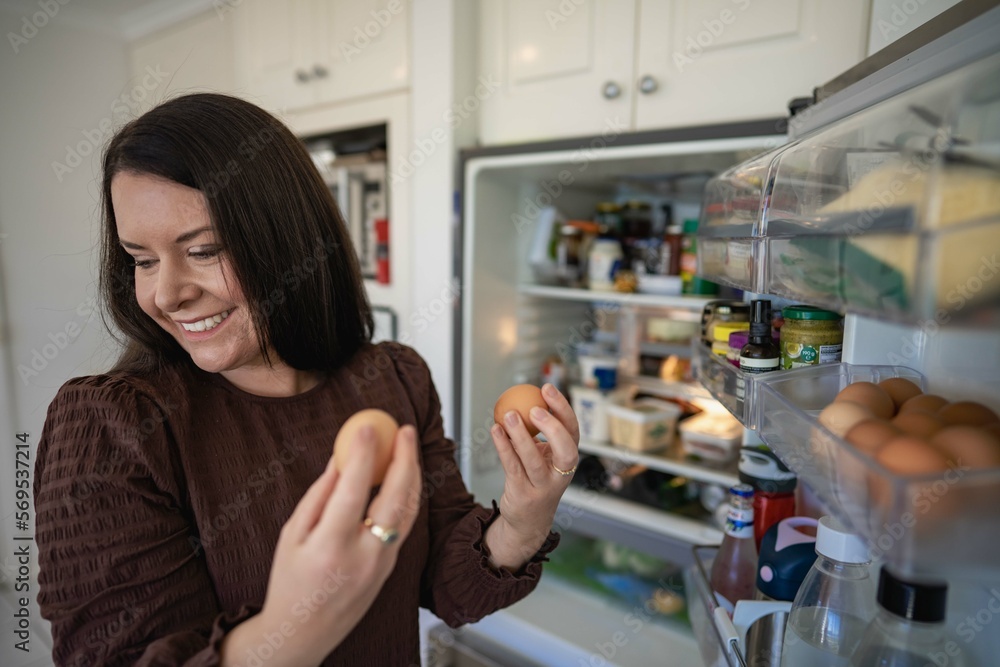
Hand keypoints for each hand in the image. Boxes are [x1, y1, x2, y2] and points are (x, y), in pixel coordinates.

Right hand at [221, 425, 421, 665]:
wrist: (303, 633)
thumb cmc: (289, 583)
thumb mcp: (292, 536)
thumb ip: (319, 496)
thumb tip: (340, 459)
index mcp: (330, 546)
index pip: (354, 489)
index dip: (363, 454)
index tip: (367, 427)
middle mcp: (363, 555)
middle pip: (396, 498)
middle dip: (405, 458)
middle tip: (405, 430)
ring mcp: (382, 564)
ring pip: (409, 511)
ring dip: (413, 474)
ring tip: (409, 446)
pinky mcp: (391, 568)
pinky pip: (404, 525)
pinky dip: (408, 496)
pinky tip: (404, 477)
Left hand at [486, 383, 579, 570]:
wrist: (529, 520)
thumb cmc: (536, 479)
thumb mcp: (543, 456)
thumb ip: (538, 432)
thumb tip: (523, 397)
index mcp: (568, 459)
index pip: (573, 431)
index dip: (562, 409)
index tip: (547, 389)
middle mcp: (561, 474)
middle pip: (566, 450)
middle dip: (553, 427)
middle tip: (534, 408)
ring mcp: (543, 487)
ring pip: (533, 461)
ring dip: (521, 436)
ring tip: (509, 415)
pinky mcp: (523, 494)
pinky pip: (512, 467)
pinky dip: (503, 447)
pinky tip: (495, 430)